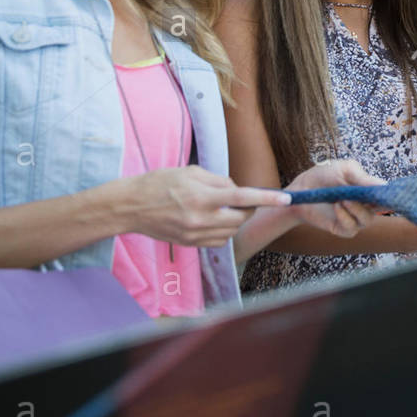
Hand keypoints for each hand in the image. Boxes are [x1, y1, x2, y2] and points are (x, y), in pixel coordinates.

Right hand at [122, 165, 291, 249]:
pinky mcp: (191, 244)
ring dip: (235, 219)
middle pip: (241, 217)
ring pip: (232, 231)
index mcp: (201, 196)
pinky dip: (224, 231)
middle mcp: (200, 218)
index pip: (242, 197)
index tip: (286, 198)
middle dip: (248, 208)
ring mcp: (195, 234)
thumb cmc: (159, 183)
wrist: (130, 207)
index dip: (267, 198)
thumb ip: (219, 181)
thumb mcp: (191, 172)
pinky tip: (214, 220)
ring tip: (221, 207)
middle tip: (240, 199)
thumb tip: (238, 190)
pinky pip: (219, 241)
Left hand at [283, 158, 384, 238]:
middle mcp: (365, 205)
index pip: (387, 194)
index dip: (391, 194)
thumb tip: (384, 186)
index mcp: (369, 190)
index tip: (388, 191)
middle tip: (365, 195)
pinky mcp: (343, 229)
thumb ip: (363, 178)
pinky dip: (345, 217)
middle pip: (382, 208)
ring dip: (357, 209)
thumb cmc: (324, 176)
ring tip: (343, 199)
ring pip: (367, 219)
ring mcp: (355, 218)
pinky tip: (337, 207)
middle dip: (375, 202)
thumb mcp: (345, 170)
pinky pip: (351, 227)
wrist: (302, 189)